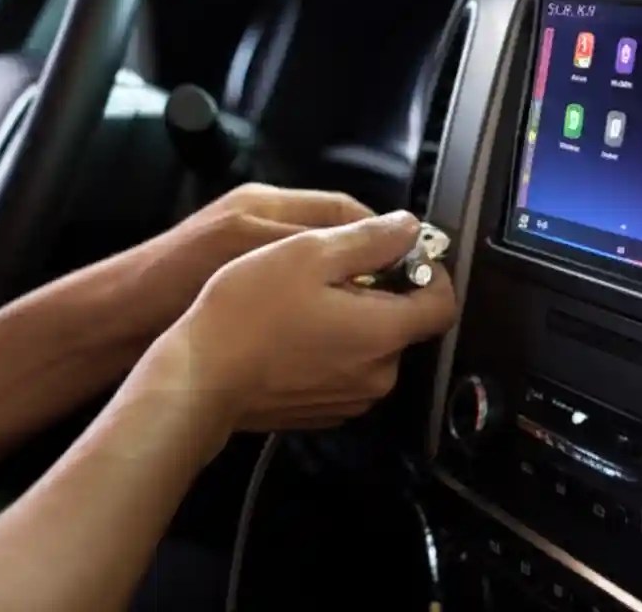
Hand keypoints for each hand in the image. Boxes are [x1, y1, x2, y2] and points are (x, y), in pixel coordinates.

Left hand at [98, 183, 372, 345]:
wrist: (117, 328)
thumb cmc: (173, 280)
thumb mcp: (249, 245)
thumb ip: (318, 237)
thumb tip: (387, 231)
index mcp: (266, 206)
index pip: (346, 210)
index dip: (382, 236)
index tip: (411, 265)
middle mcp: (266, 232)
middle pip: (339, 248)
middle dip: (368, 275)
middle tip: (391, 302)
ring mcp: (259, 272)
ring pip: (326, 284)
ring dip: (347, 304)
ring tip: (365, 327)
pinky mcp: (252, 308)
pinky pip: (305, 312)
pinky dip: (322, 326)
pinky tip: (328, 346)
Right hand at [126, 211, 456, 445]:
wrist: (197, 381)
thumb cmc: (248, 311)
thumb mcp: (309, 253)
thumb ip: (370, 238)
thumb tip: (410, 228)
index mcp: (385, 333)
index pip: (443, 303)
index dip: (429, 272)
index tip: (400, 254)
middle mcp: (379, 375)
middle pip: (404, 324)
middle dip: (381, 294)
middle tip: (333, 273)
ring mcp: (351, 400)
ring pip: (373, 348)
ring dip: (354, 322)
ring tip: (305, 303)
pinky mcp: (324, 413)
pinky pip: (345, 372)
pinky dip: (332, 351)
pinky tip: (293, 335)